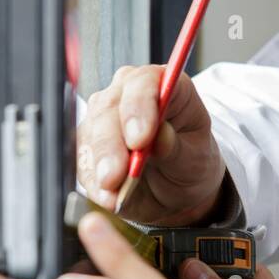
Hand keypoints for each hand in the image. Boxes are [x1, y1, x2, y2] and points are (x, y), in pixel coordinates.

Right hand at [78, 65, 224, 225]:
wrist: (176, 189)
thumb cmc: (190, 163)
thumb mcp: (195, 158)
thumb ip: (177, 147)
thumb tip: (161, 136)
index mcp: (164, 85)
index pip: (144, 82)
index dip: (139, 108)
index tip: (139, 140)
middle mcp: (129, 94)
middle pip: (109, 107)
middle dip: (110, 144)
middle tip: (116, 174)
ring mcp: (104, 117)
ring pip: (90, 132)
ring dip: (98, 164)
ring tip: (112, 189)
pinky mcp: (88, 143)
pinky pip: (82, 159)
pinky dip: (92, 179)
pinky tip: (106, 196)